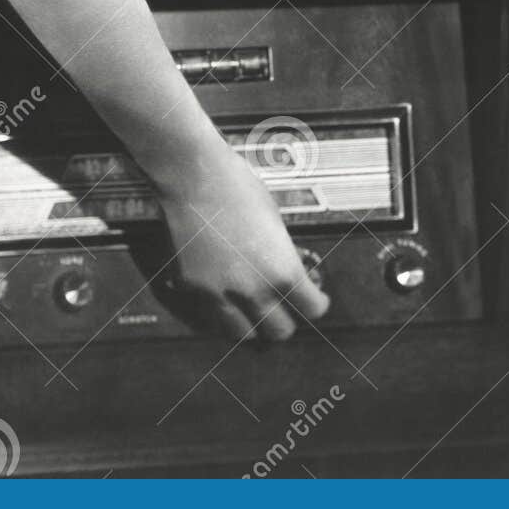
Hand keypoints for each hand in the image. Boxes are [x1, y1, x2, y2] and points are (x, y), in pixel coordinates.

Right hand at [154, 136, 330, 343]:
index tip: (314, 298)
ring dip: (252, 323)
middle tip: (283, 307)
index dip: (316, 303)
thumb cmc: (235, 184)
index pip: (313, 310)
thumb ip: (283, 255)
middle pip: (280, 331)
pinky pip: (213, 316)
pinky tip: (225, 293)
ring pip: (244, 334)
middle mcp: (254, 288)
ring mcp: (220, 293)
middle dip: (285, 319)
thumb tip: (287, 274)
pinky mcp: (194, 288)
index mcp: (283, 269)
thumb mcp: (275, 219)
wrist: (192, 173)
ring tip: (252, 307)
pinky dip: (222, 311)